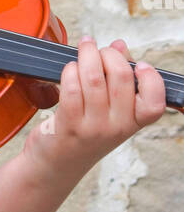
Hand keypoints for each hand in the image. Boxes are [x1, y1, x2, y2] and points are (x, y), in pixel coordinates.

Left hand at [22, 36, 165, 181]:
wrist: (56, 166)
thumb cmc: (84, 133)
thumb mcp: (109, 112)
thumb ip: (118, 78)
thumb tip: (119, 46)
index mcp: (132, 123)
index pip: (155, 103)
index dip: (151, 79)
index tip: (139, 64)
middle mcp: (116, 127)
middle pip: (121, 77)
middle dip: (109, 54)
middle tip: (99, 50)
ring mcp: (92, 127)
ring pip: (93, 78)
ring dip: (87, 55)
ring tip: (84, 49)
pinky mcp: (68, 124)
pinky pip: (71, 88)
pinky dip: (70, 71)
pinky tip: (70, 68)